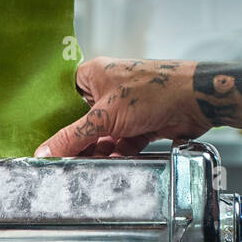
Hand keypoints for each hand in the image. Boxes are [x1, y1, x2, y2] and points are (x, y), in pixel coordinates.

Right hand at [35, 57, 212, 157]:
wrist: (197, 101)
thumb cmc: (154, 91)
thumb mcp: (104, 116)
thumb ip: (73, 136)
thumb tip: (45, 152)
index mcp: (93, 75)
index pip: (63, 99)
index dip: (53, 120)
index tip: (44, 143)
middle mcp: (108, 90)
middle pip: (82, 123)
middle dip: (78, 142)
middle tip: (65, 161)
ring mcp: (125, 109)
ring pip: (102, 136)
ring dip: (99, 151)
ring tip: (90, 166)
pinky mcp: (140, 125)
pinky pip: (121, 144)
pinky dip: (118, 154)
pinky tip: (114, 162)